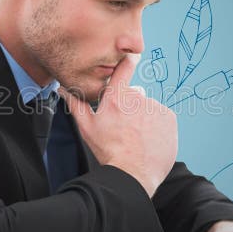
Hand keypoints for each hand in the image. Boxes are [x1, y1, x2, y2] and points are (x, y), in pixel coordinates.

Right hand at [60, 54, 176, 197]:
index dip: (128, 61)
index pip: (124, 68)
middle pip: (135, 96)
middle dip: (131, 108)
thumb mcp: (87, 128)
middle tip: (126, 128)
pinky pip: (162, 117)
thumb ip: (76, 104)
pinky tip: (149, 140)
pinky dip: (158, 126)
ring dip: (145, 118)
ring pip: (149, 108)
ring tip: (138, 138)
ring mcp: (155, 107)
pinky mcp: (169, 118)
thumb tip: (63, 88)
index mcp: (117, 98)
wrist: (133, 174)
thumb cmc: (108, 151)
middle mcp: (138, 98)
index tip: (133, 57)